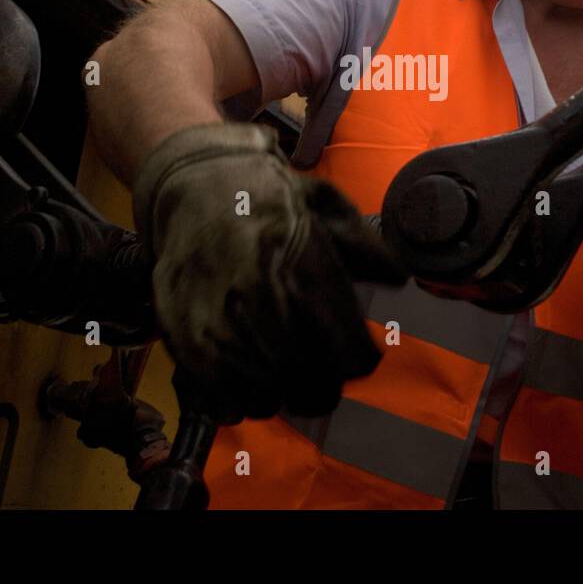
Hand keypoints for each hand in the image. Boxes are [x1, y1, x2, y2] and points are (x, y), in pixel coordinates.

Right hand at [132, 122, 406, 423]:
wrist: (195, 183)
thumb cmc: (269, 198)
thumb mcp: (326, 206)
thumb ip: (366, 246)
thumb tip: (398, 278)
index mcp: (303, 268)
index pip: (347, 352)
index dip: (360, 360)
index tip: (361, 356)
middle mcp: (259, 299)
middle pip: (307, 380)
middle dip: (324, 386)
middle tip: (326, 379)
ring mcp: (217, 322)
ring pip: (264, 396)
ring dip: (283, 394)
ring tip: (286, 377)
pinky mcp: (183, 336)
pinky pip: (220, 396)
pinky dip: (240, 400)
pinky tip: (250, 381)